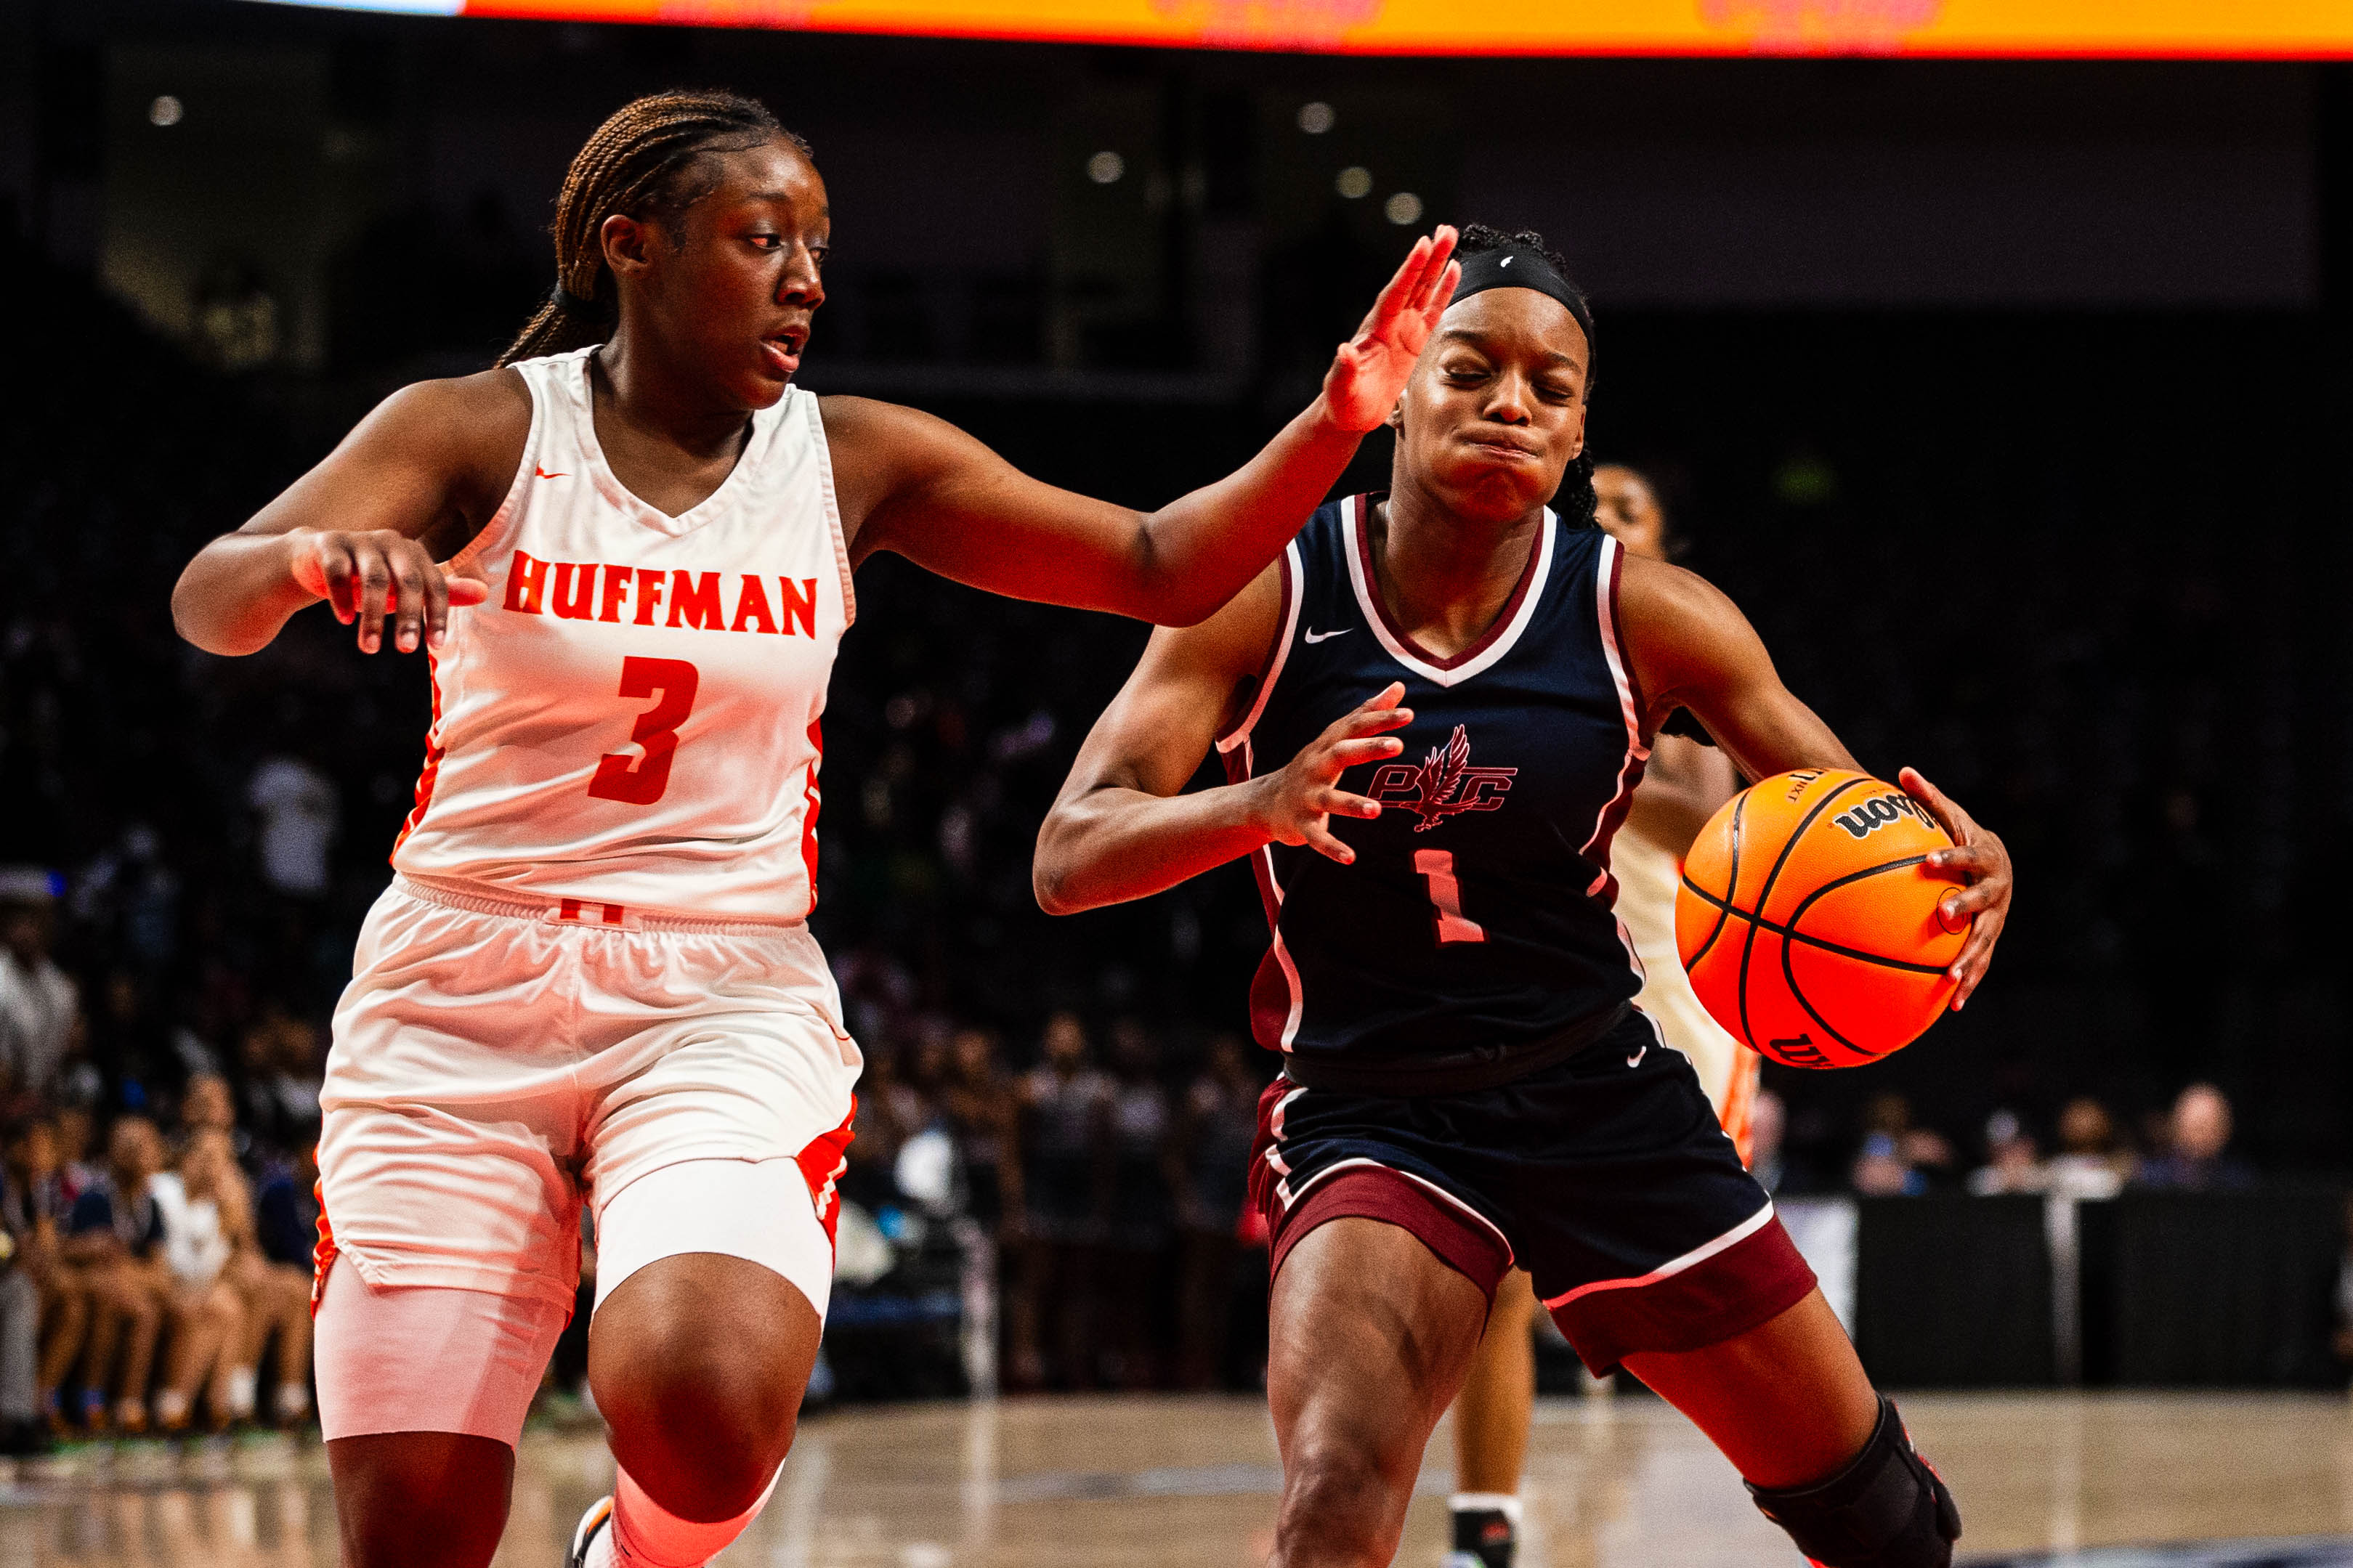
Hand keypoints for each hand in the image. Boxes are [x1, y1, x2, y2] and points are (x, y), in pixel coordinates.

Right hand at [287, 528, 488, 653]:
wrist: (317, 559)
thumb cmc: (372, 578)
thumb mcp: (407, 589)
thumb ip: (444, 592)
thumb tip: (485, 592)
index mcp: (414, 553)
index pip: (435, 585)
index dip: (438, 615)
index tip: (436, 646)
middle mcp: (391, 541)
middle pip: (407, 582)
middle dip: (408, 618)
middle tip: (407, 649)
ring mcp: (360, 540)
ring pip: (373, 579)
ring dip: (373, 617)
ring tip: (371, 648)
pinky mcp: (329, 544)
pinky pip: (338, 571)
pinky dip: (342, 597)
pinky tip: (345, 620)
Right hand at [1251, 683, 1414, 862]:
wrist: (1265, 802)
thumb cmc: (1312, 766)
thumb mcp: (1335, 738)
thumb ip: (1367, 713)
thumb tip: (1398, 687)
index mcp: (1328, 746)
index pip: (1355, 727)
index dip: (1381, 719)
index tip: (1409, 714)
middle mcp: (1317, 767)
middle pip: (1342, 754)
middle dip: (1368, 749)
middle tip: (1398, 745)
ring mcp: (1308, 797)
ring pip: (1330, 799)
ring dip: (1352, 804)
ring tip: (1376, 810)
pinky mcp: (1302, 825)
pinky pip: (1317, 838)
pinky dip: (1331, 848)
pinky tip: (1351, 858)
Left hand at [1321, 228, 1461, 432]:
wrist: (1350, 413)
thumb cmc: (1343, 401)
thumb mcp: (1341, 388)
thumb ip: (1344, 369)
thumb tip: (1344, 351)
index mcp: (1375, 329)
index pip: (1395, 293)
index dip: (1409, 270)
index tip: (1422, 245)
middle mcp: (1389, 323)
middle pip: (1412, 283)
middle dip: (1428, 257)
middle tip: (1444, 231)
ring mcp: (1403, 329)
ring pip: (1423, 289)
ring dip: (1437, 264)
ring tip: (1449, 237)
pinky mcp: (1414, 340)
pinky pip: (1432, 310)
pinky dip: (1443, 289)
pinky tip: (1454, 270)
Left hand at [1902, 766, 2011, 1010]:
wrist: (1998, 860)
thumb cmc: (1962, 835)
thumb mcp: (1948, 816)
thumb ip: (1927, 797)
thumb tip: (1901, 770)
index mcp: (1984, 857)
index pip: (1966, 854)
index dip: (1950, 857)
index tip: (1929, 861)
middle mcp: (1997, 889)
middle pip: (1983, 900)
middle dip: (1966, 908)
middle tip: (1945, 917)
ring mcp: (1997, 917)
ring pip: (1985, 941)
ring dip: (1970, 960)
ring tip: (1951, 979)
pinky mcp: (1989, 939)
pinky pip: (1980, 963)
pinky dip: (1968, 983)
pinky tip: (1951, 1006)